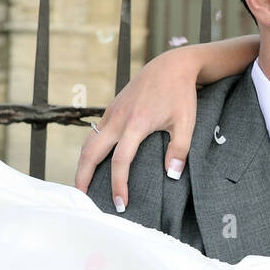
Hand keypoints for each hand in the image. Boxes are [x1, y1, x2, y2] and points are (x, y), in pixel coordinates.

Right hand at [73, 50, 198, 206]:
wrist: (170, 66)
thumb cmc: (180, 95)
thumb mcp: (186, 123)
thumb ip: (179, 150)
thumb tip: (171, 176)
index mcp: (136, 124)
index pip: (120, 162)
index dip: (118, 185)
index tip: (121, 204)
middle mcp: (118, 119)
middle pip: (91, 153)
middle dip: (83, 178)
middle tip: (82, 200)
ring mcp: (112, 113)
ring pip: (88, 142)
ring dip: (82, 165)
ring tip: (82, 185)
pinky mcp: (112, 109)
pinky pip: (95, 133)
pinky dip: (90, 150)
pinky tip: (93, 162)